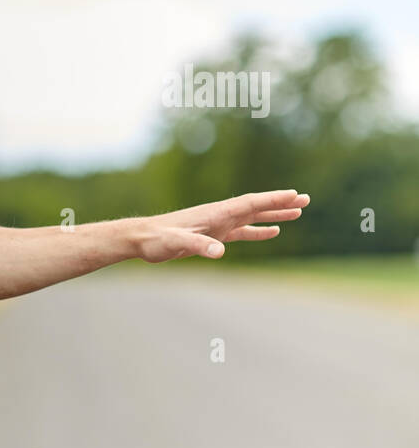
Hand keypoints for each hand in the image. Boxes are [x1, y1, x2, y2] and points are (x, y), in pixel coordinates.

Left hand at [134, 189, 309, 263]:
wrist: (141, 239)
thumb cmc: (157, 240)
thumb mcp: (177, 243)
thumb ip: (199, 246)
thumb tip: (221, 252)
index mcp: (215, 213)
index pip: (250, 203)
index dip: (272, 199)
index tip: (295, 195)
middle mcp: (219, 215)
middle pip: (256, 206)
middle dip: (280, 204)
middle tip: (306, 200)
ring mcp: (217, 224)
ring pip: (252, 217)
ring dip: (274, 215)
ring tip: (297, 214)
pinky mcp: (212, 235)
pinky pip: (242, 231)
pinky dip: (258, 231)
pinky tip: (272, 232)